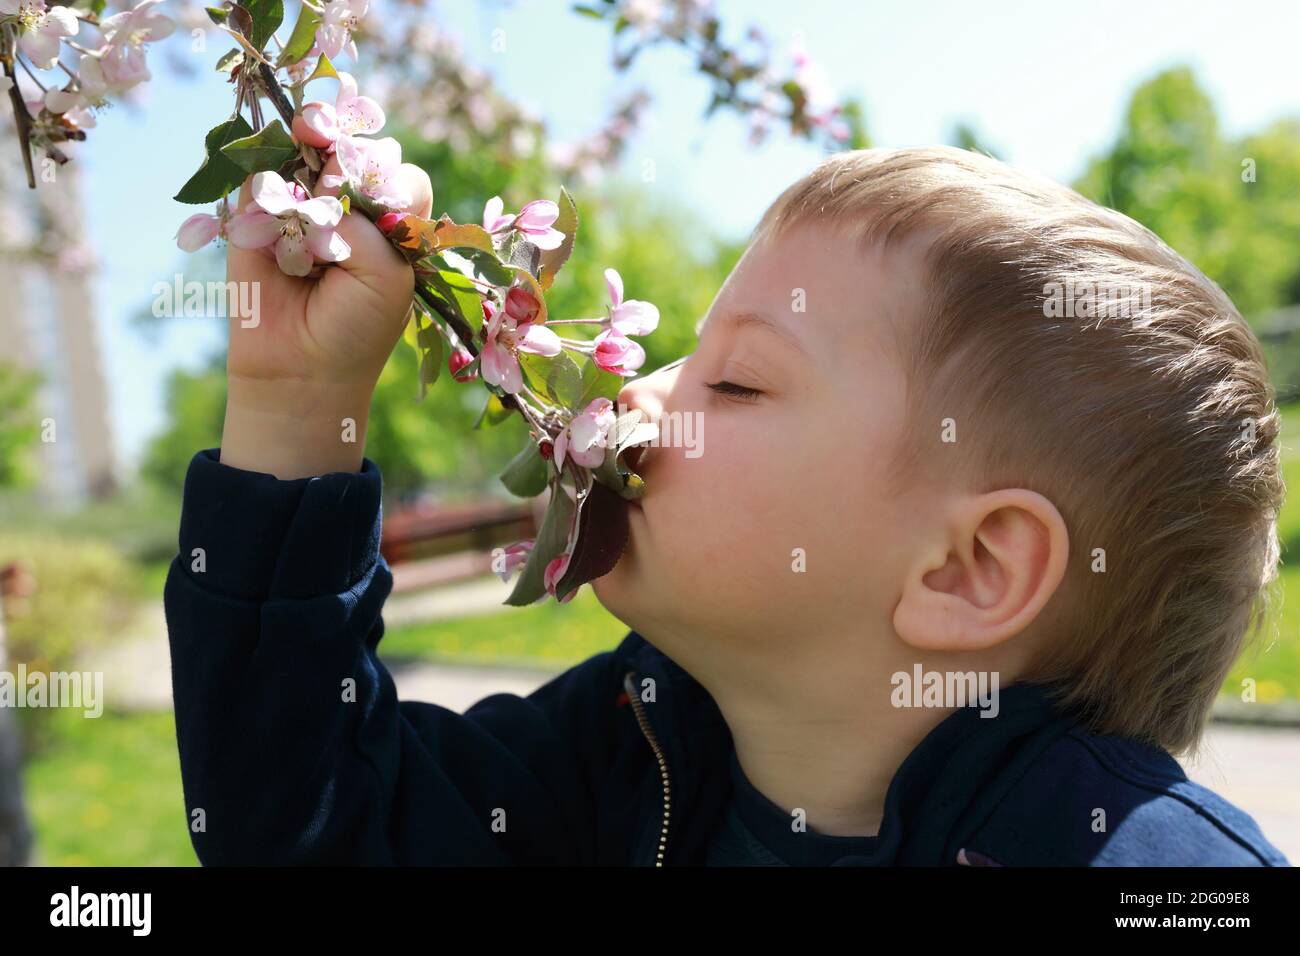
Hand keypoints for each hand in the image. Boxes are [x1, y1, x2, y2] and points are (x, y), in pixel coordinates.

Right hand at [220, 158, 432, 477]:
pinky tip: (275, 216)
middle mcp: (348, 205)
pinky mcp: (255, 214)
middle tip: (324, 158)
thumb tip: (322, 168)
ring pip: (302, 148)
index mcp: (391, 221)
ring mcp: (301, 204)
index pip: (394, 171)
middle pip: (348, 147)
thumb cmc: (357, 326)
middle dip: (339, 144)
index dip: (380, 164)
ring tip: (305, 180)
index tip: (370, 174)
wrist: (299, 369)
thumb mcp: (387, 272)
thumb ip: (365, 216)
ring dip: (304, 146)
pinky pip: (258, 176)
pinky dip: (267, 184)